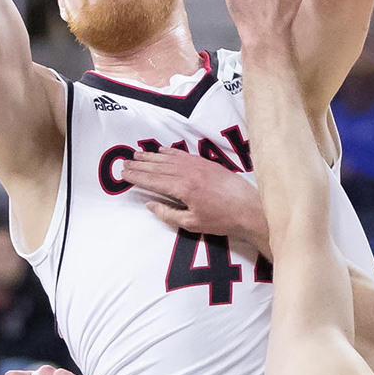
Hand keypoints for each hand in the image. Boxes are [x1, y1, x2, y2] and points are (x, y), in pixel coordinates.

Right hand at [120, 148, 267, 253]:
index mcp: (182, 189)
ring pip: (168, 159)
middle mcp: (188, 173)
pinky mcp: (206, 163)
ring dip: (151, 157)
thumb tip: (150, 204)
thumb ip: (168, 213)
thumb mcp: (192, 223)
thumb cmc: (221, 219)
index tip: (124, 173)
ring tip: (137, 155)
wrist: (249, 208)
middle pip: (158, 166)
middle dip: (140, 164)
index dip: (137, 176)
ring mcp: (197, 166)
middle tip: (125, 162)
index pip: (153, 180)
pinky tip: (161, 151)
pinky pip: (182, 155)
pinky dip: (169, 152)